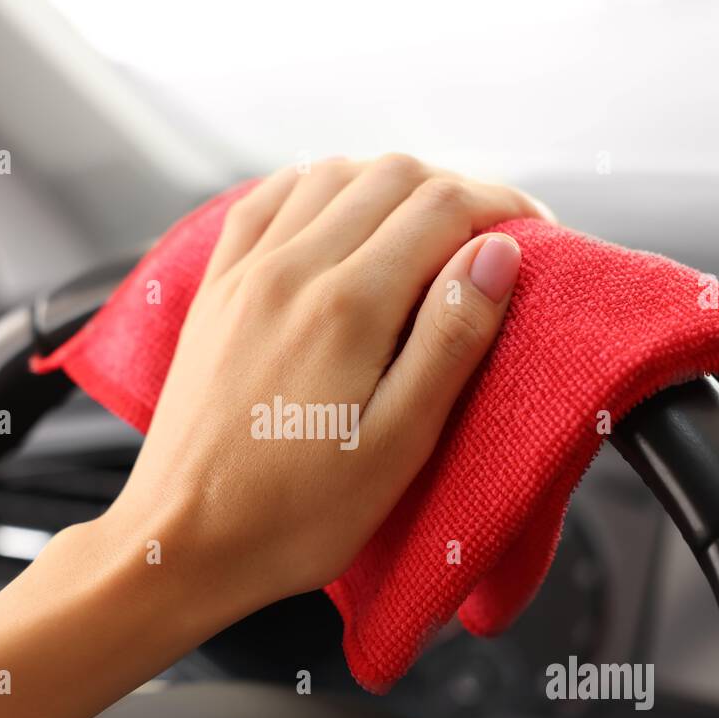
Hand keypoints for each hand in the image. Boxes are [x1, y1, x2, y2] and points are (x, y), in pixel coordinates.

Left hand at [104, 154, 550, 616]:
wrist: (183, 543)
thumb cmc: (295, 516)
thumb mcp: (398, 446)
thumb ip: (450, 340)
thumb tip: (498, 254)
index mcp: (347, 308)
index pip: (442, 207)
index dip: (502, 207)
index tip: (534, 234)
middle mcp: (291, 269)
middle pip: (393, 176)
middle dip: (457, 191)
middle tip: (492, 235)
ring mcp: (244, 272)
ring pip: (333, 174)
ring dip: (392, 184)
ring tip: (427, 228)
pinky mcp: (215, 289)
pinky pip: (269, 199)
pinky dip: (318, 187)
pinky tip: (339, 213)